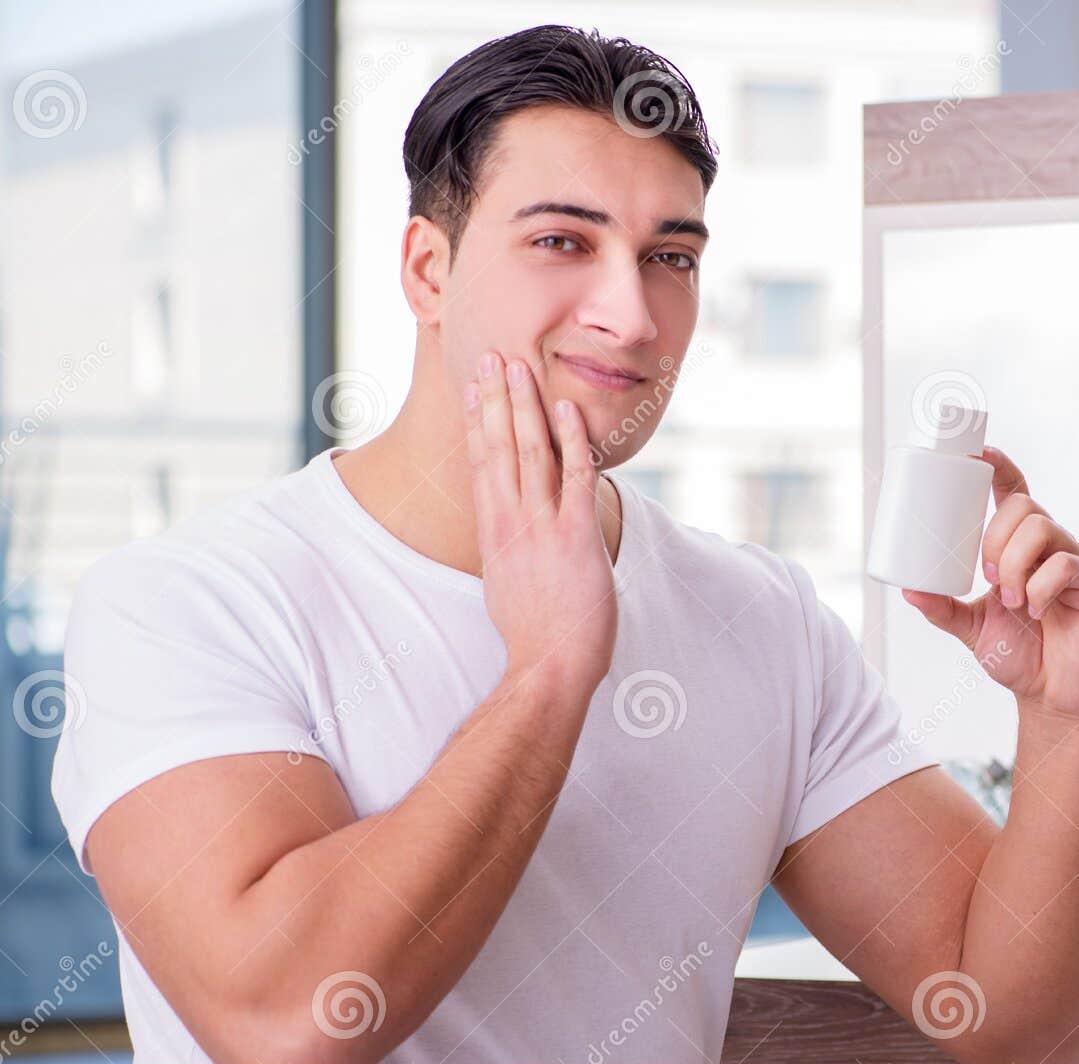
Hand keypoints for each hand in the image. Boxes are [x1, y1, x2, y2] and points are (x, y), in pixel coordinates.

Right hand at [463, 351, 616, 693]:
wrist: (549, 665)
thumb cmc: (534, 634)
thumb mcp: (507, 583)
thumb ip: (509, 549)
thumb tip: (512, 536)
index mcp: (494, 531)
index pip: (483, 462)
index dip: (480, 421)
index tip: (476, 387)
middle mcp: (511, 521)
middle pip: (500, 446)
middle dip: (496, 398)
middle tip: (491, 355)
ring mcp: (541, 526)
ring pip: (530, 452)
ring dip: (525, 406)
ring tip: (519, 366)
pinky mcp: (575, 535)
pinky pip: (574, 476)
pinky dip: (571, 440)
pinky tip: (566, 409)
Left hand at [902, 447, 1078, 724]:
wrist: (1054, 696)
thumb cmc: (1020, 655)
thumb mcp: (970, 627)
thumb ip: (941, 607)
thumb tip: (906, 589)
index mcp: (1020, 547)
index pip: (1013, 491)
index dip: (998, 467)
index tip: (978, 452)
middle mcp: (1050, 546)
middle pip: (1024, 507)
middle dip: (996, 539)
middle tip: (986, 578)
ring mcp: (1074, 562)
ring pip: (1042, 528)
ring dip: (1015, 564)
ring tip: (1010, 600)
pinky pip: (1066, 565)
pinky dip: (1041, 586)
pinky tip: (1034, 609)